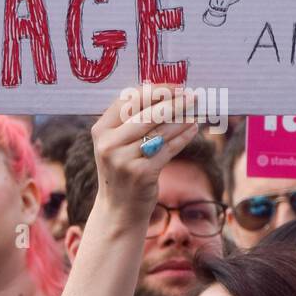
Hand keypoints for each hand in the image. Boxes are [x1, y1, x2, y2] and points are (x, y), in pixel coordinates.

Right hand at [90, 88, 200, 225]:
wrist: (118, 209)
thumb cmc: (122, 170)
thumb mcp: (116, 144)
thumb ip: (130, 121)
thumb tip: (161, 92)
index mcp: (101, 130)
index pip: (129, 100)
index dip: (154, 90)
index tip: (174, 86)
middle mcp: (110, 144)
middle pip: (147, 114)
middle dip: (173, 102)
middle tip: (191, 95)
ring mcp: (125, 160)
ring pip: (160, 131)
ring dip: (181, 119)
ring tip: (195, 111)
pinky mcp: (142, 174)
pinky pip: (168, 149)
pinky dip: (183, 137)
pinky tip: (193, 128)